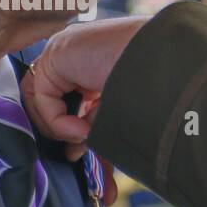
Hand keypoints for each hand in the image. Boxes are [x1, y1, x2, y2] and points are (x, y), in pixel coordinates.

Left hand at [21, 16, 148, 160]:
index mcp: (94, 67)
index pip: (70, 101)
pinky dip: (57, 120)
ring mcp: (65, 52)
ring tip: (84, 138)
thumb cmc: (151, 85)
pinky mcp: (56, 54)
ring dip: (60, 126)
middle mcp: (76, 57)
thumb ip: (93, 126)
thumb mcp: (116, 109)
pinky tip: (81, 130)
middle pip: (51, 100)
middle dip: (61, 131)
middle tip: (78, 154)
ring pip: (42, 98)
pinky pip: (43, 95)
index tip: (86, 153)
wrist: (164, 63)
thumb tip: (73, 153)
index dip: (72, 129)